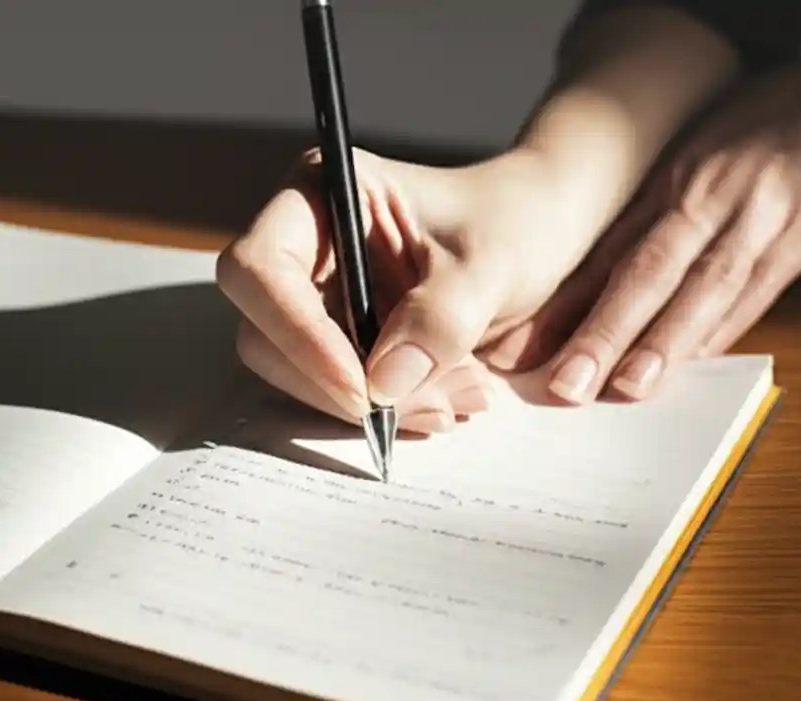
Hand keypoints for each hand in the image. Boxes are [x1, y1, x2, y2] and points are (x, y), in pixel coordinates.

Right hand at [216, 148, 596, 433]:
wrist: (537, 234)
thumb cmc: (513, 222)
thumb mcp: (491, 265)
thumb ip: (440, 319)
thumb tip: (384, 385)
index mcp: (324, 192)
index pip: (262, 267)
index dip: (298, 331)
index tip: (364, 386)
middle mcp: (302, 242)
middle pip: (263, 331)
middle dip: (336, 383)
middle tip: (425, 406)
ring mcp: (311, 293)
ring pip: (289, 370)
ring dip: (365, 404)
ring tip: (453, 401)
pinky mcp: (330, 336)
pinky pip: (326, 387)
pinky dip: (380, 408)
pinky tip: (440, 402)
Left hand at [546, 57, 800, 403]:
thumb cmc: (760, 129)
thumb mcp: (694, 156)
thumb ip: (648, 217)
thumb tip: (588, 287)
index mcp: (667, 181)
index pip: (603, 253)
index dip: (559, 305)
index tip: (517, 348)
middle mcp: (704, 198)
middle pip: (644, 273)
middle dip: (600, 333)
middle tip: (562, 383)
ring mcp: (756, 218)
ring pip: (701, 289)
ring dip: (662, 343)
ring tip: (625, 388)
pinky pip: (754, 295)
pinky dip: (720, 334)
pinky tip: (689, 368)